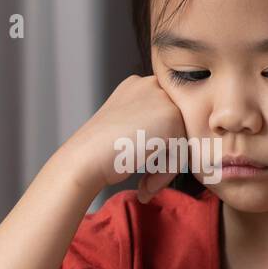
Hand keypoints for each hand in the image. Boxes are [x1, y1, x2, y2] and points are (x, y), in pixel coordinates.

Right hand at [62, 75, 188, 200]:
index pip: (167, 119)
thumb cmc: (101, 152)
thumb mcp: (127, 127)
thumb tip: (181, 141)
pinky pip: (182, 151)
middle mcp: (152, 85)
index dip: (159, 148)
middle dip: (165, 157)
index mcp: (139, 85)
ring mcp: (163, 99)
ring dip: (166, 167)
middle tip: (146, 180)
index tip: (141, 166)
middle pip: (178, 128)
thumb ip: (152, 125)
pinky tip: (145, 180)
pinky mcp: (172, 118)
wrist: (85, 159)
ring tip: (145, 183)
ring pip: (182, 140)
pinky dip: (167, 172)